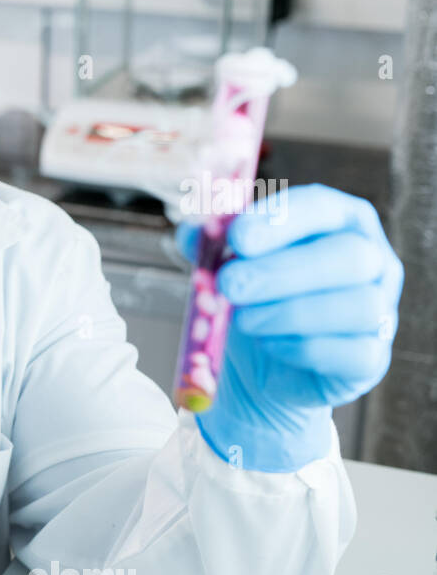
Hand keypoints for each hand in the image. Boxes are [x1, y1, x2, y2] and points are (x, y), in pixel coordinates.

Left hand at [176, 184, 402, 471]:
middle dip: (281, 271)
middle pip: (346, 255)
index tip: (237, 238)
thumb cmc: (251, 301)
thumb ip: (210, 246)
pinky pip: (354, 354)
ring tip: (243, 321)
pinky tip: (270, 345)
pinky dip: (306, 350)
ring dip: (290, 313)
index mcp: (338, 221)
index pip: (321, 207)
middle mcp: (372, 261)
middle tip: (230, 285)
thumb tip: (195, 232)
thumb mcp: (225, 267)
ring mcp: (380, 310)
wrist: (259, 367)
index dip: (281, 220)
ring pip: (357, 305)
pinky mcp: (372, 358)